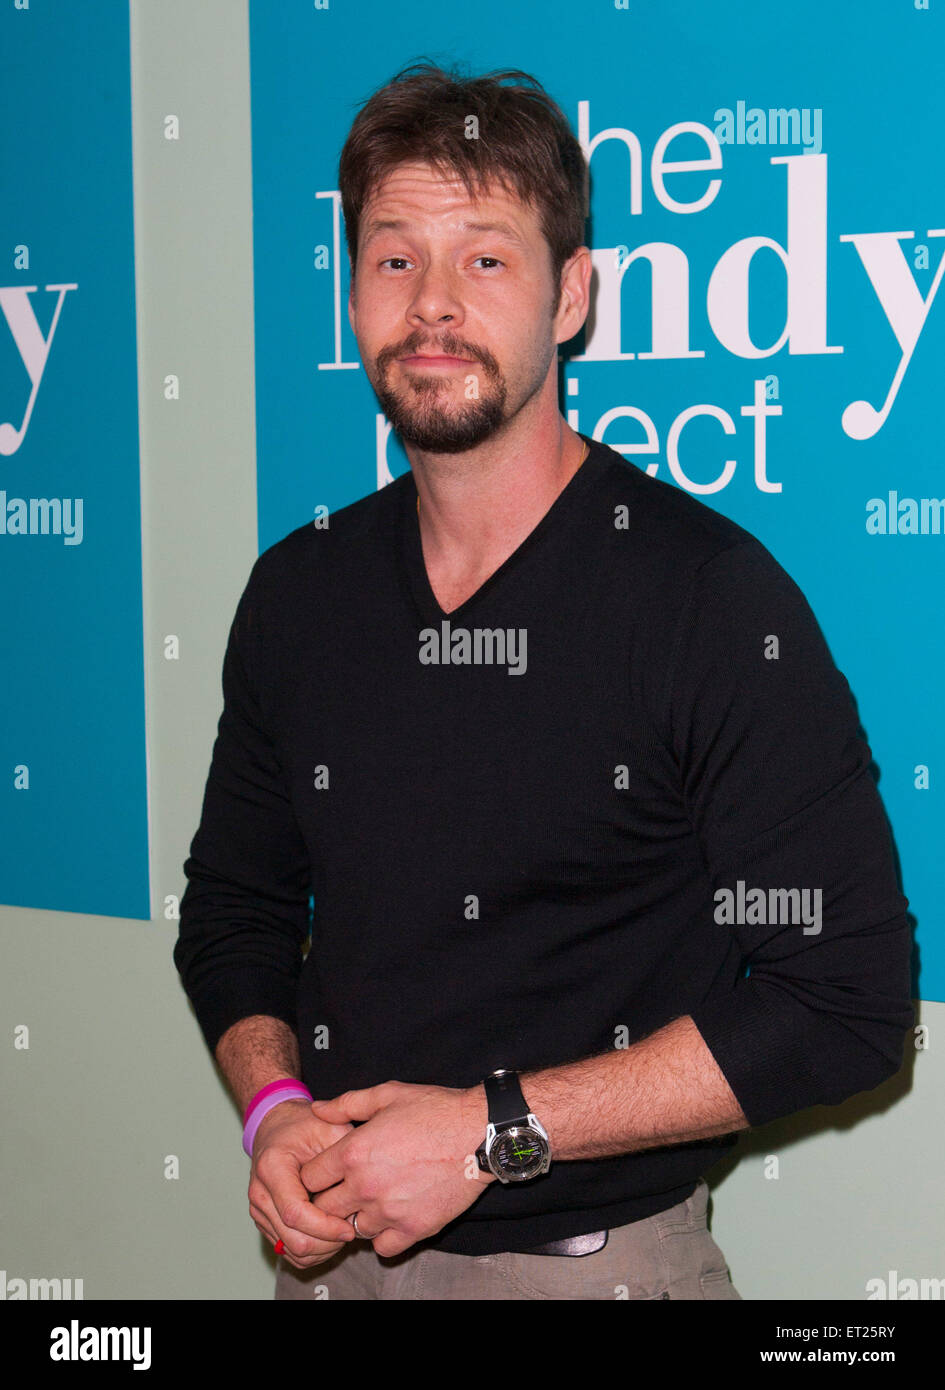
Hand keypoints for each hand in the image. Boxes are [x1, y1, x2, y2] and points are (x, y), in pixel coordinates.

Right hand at [248, 1098, 356, 1268]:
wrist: (278, 1126)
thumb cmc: (303, 1125)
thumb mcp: (329, 1127)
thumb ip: (343, 1153)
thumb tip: (360, 1187)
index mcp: (272, 1168)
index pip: (295, 1213)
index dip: (325, 1227)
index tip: (349, 1226)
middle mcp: (260, 1194)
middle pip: (293, 1240)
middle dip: (327, 1243)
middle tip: (352, 1230)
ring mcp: (259, 1211)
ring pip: (291, 1251)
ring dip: (322, 1250)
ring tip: (343, 1230)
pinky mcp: (265, 1222)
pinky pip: (288, 1251)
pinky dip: (312, 1251)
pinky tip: (330, 1234)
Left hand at [301, 1080, 494, 1256]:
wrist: (479, 1133)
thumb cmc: (435, 1109)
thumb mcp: (388, 1094)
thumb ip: (347, 1104)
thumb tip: (317, 1110)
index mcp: (353, 1152)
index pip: (309, 1178)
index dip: (315, 1173)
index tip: (328, 1170)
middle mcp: (365, 1186)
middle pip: (324, 1208)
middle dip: (331, 1198)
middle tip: (346, 1188)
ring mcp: (389, 1211)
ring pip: (352, 1229)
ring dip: (358, 1217)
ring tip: (374, 1200)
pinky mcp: (413, 1229)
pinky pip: (382, 1248)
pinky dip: (383, 1236)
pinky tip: (392, 1217)